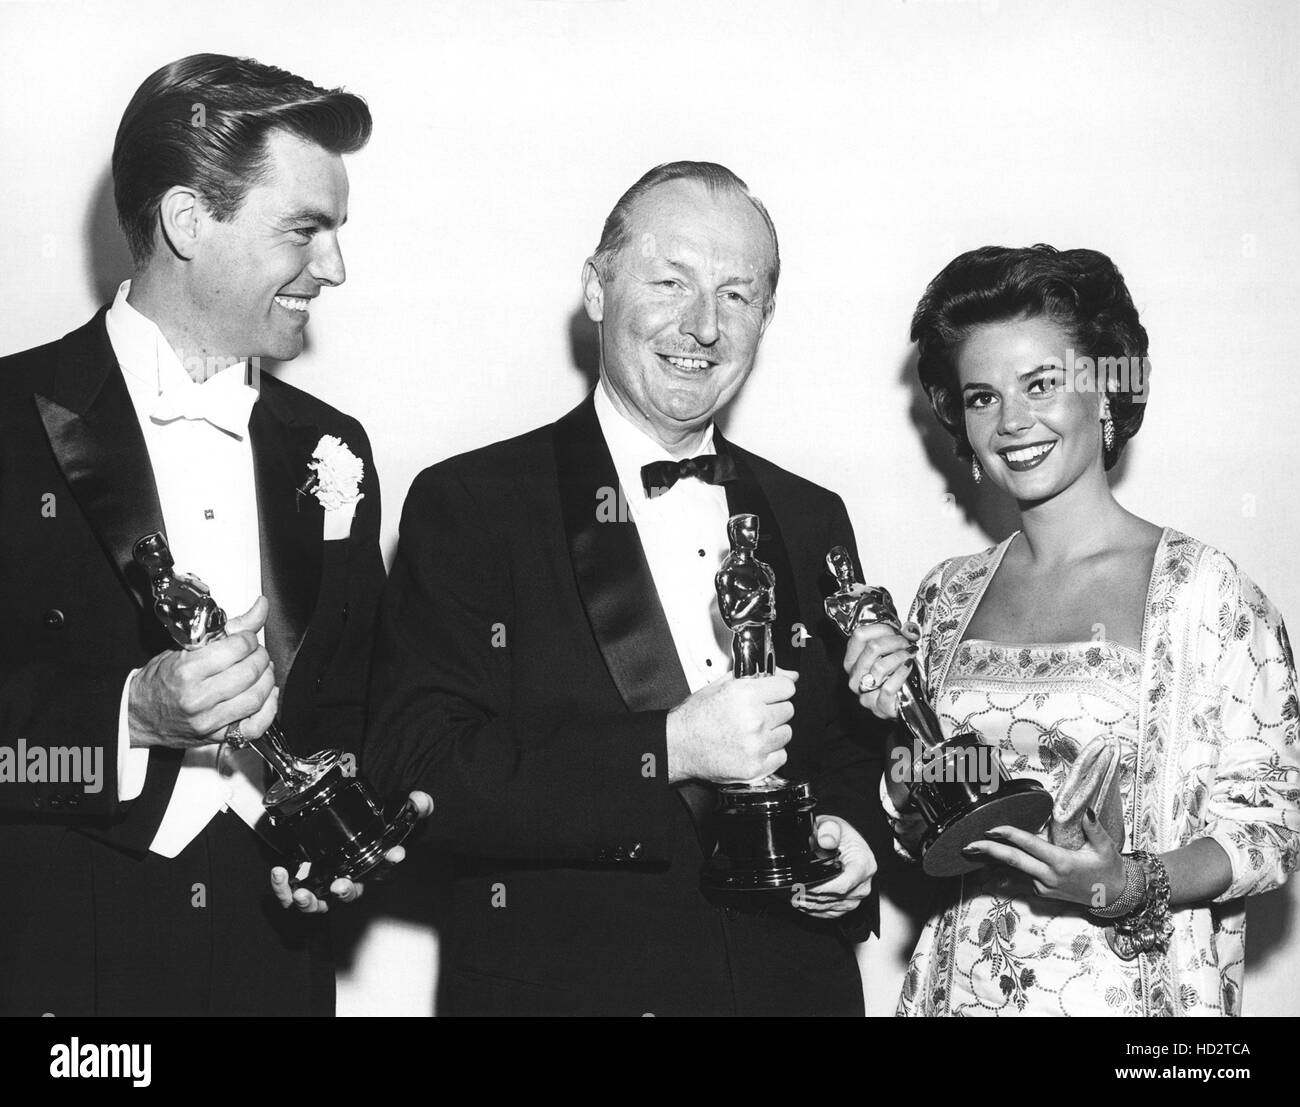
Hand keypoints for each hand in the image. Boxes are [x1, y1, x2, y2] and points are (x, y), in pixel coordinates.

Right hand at [128, 597, 278, 749]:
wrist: (139, 713)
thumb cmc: (161, 678)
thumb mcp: (186, 646)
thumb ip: (228, 628)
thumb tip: (262, 606)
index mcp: (186, 671)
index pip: (237, 648)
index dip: (248, 638)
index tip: (246, 638)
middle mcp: (197, 698)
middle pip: (249, 672)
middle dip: (260, 657)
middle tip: (256, 653)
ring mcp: (208, 720)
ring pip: (256, 697)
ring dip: (267, 679)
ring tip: (262, 670)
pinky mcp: (217, 736)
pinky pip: (255, 727)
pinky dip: (269, 709)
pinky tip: (266, 695)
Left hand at [270, 790, 433, 912]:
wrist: (333, 824)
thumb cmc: (364, 827)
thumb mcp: (391, 812)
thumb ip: (412, 807)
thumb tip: (422, 799)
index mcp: (368, 864)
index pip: (385, 864)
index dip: (391, 860)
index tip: (395, 854)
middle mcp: (347, 877)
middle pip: (350, 893)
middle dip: (345, 892)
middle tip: (339, 885)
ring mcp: (321, 881)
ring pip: (317, 904)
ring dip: (309, 902)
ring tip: (301, 892)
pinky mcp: (299, 879)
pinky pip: (289, 894)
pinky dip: (282, 887)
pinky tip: (279, 871)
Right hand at [666, 668, 797, 783]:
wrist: (678, 745)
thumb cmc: (695, 717)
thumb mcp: (722, 686)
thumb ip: (758, 677)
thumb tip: (790, 675)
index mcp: (745, 695)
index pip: (787, 687)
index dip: (778, 690)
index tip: (771, 695)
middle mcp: (754, 719)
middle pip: (788, 710)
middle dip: (773, 710)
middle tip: (754, 715)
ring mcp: (756, 745)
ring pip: (786, 733)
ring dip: (773, 732)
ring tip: (751, 732)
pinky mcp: (756, 767)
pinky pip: (781, 755)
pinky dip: (770, 753)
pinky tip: (752, 747)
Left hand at [791, 816, 876, 918]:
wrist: (845, 845)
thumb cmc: (840, 835)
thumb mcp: (834, 824)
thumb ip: (829, 829)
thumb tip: (826, 841)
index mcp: (864, 864)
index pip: (843, 884)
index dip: (821, 887)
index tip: (802, 884)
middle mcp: (863, 885)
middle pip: (832, 897)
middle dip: (808, 894)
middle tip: (788, 888)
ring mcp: (855, 898)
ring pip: (826, 907)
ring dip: (806, 902)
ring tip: (788, 893)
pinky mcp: (845, 906)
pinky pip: (826, 913)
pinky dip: (810, 908)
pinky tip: (797, 898)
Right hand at [844, 620, 918, 718]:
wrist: (904, 704)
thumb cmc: (895, 676)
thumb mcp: (890, 653)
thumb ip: (897, 638)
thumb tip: (910, 630)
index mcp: (852, 661)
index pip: (859, 635)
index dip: (881, 628)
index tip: (896, 630)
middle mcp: (854, 677)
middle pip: (872, 648)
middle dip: (895, 641)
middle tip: (907, 643)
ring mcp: (865, 694)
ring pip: (880, 666)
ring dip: (900, 657)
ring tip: (910, 655)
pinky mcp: (879, 707)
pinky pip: (889, 687)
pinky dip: (902, 673)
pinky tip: (908, 667)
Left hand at [960, 810, 1124, 906]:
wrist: (1114, 897)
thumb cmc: (1108, 869)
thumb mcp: (1105, 848)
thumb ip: (1094, 829)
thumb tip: (1086, 811)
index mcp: (1062, 863)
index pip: (1030, 845)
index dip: (1009, 835)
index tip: (992, 828)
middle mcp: (1049, 877)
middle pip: (1013, 861)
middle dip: (989, 852)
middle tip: (968, 845)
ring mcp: (1043, 887)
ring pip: (1014, 871)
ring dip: (993, 862)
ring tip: (972, 853)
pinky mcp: (1042, 893)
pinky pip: (1019, 879)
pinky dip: (1004, 872)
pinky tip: (988, 868)